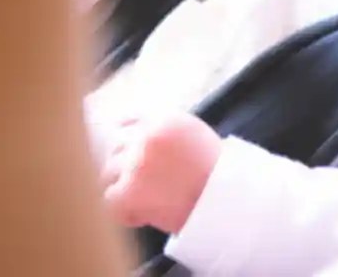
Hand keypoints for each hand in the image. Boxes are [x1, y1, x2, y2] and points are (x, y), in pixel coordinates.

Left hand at [100, 112, 221, 233]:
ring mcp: (136, 163)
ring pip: (108, 172)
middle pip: (116, 147)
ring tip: (144, 203)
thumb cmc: (219, 176)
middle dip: (125, 167)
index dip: (127, 142)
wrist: (229, 202)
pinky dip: (123, 212)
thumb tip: (137, 136)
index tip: (129, 155)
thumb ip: (167, 133)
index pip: (128, 122)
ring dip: (122, 188)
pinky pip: (109, 200)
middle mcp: (147, 136)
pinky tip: (141, 217)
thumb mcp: (196, 137)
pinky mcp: (131, 191)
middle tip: (140, 185)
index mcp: (165, 120)